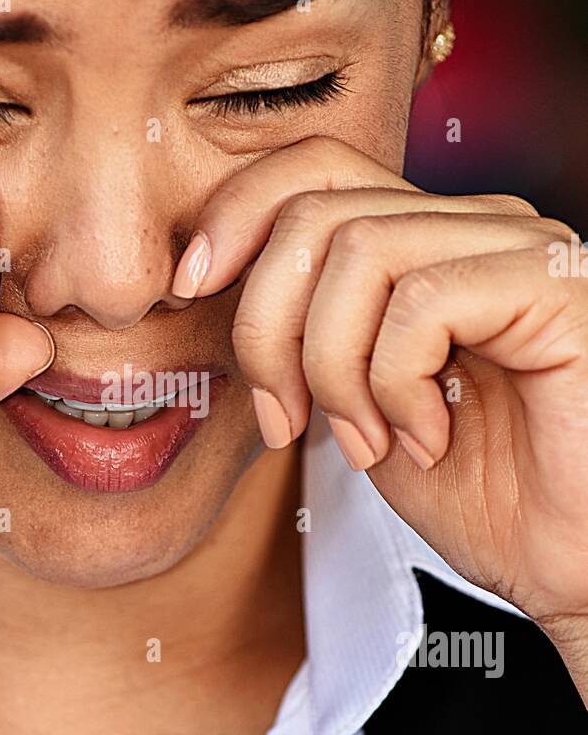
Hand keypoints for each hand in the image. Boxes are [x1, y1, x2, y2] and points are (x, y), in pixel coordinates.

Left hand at [173, 136, 587, 690]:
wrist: (577, 566)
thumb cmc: (484, 496)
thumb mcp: (359, 408)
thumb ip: (304, 337)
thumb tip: (208, 285)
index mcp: (426, 241)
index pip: (311, 168)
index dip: (233, 215)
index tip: (186, 292)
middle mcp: (474, 225)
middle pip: (313, 209)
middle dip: (266, 326)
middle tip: (286, 422)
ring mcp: (519, 247)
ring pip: (358, 252)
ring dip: (332, 368)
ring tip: (366, 442)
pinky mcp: (554, 285)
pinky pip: (421, 300)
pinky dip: (395, 384)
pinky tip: (426, 439)